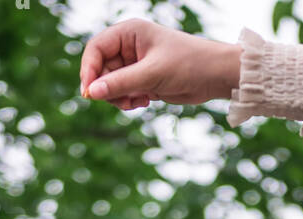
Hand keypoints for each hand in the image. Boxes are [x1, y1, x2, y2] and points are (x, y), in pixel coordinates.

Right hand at [80, 19, 241, 111]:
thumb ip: (120, 83)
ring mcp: (134, 64)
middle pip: (100, 70)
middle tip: (124, 100)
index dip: (89, 71)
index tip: (89, 93)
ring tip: (139, 101)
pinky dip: (130, 101)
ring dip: (120, 98)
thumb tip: (91, 93)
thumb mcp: (152, 74)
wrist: (213, 76)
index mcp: (129, 33)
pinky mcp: (142, 80)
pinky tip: (147, 101)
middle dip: (108, 89)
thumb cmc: (187, 64)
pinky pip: (123, 94)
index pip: (96, 49)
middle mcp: (129, 46)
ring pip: (111, 85)